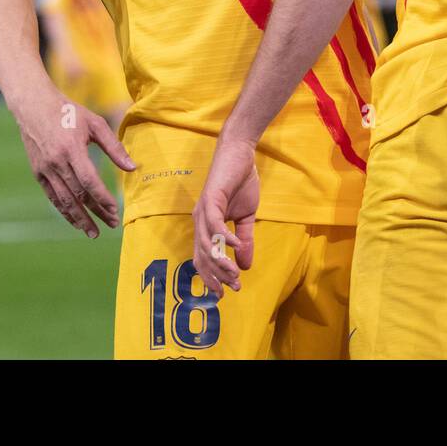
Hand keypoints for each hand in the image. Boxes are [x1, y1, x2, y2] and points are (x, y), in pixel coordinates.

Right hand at [13, 87, 136, 237]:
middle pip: (78, 195)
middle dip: (96, 212)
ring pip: (64, 201)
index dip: (102, 198)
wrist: (34, 106)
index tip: (116, 210)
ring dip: (79, 219)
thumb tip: (132, 167)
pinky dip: (64, 210)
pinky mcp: (38, 173)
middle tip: (111, 224)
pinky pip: (53, 197)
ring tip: (93, 232)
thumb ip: (114, 147)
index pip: (89, 181)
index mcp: (71, 149)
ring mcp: (45, 169)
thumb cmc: (69, 112)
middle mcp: (56, 163)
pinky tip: (76, 220)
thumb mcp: (95, 123)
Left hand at [191, 137, 259, 296]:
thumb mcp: (246, 217)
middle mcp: (200, 222)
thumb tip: (245, 266)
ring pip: (206, 245)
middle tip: (233, 288)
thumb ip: (245, 240)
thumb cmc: (240, 182)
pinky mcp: (210, 199)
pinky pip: (214, 224)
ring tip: (235, 274)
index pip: (205, 258)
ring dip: (220, 262)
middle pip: (202, 257)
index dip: (214, 276)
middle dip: (216, 276)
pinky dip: (224, 238)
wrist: (240, 154)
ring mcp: (203, 211)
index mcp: (206, 227)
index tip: (228, 291)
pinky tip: (236, 245)